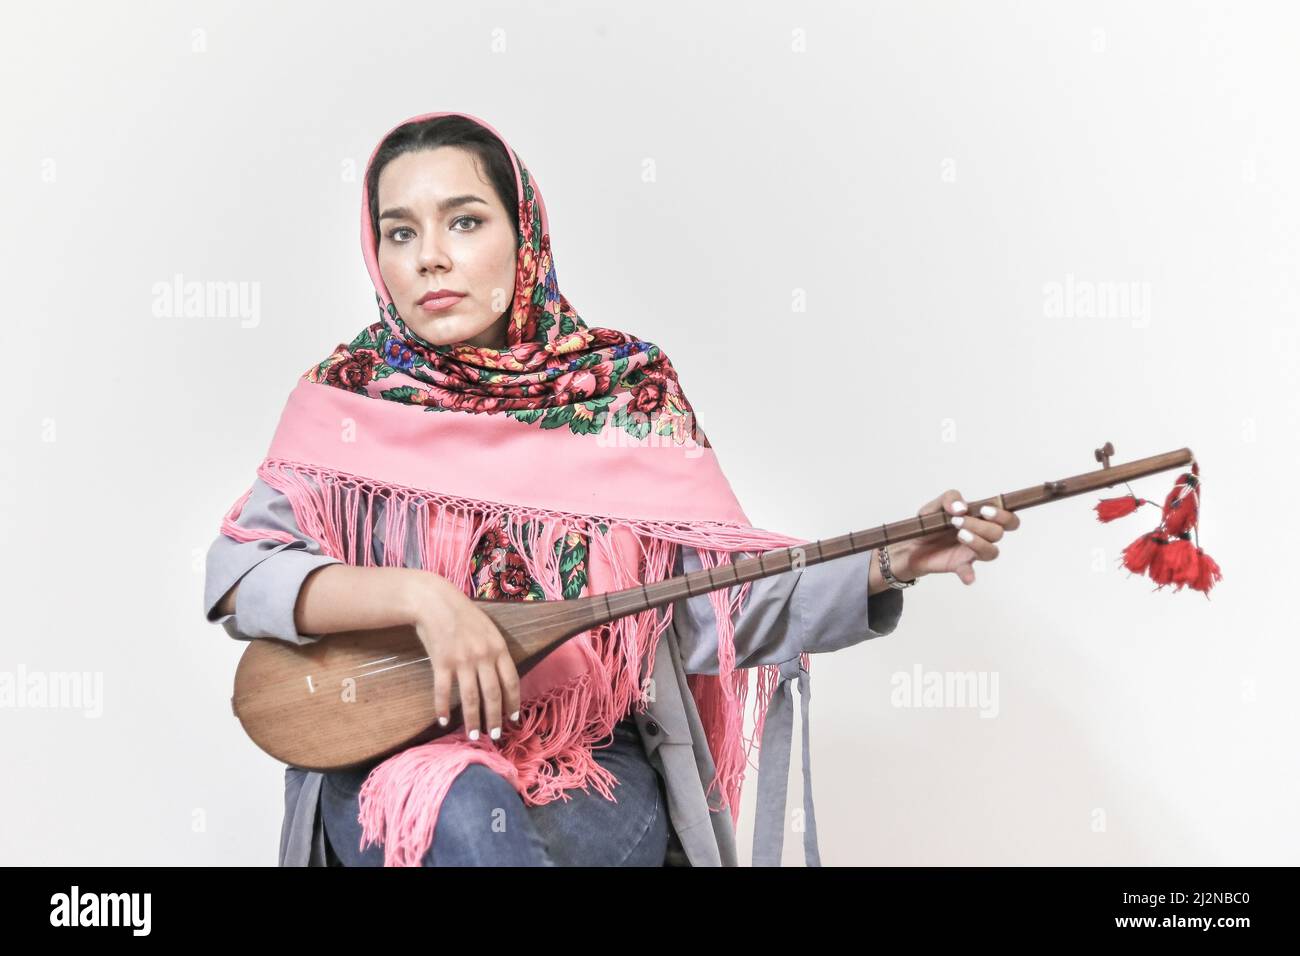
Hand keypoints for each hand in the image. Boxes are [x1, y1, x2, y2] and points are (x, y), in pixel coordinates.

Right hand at [403, 575, 521, 740]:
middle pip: (492, 694)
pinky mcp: (441, 662)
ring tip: (473, 735)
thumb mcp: (488, 629)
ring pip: (470, 698)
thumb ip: (496, 651)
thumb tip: (502, 677)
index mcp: (498, 647)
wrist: (435, 601)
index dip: (513, 703)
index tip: (513, 719)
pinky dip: (442, 708)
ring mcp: (462, 660)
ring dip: (472, 720)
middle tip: (494, 736)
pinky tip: (443, 721)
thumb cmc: (463, 614)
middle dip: (495, 719)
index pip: (511, 681)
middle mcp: (483, 656)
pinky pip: (443, 691)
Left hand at [892, 489, 1020, 585]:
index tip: (984, 510)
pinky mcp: (959, 565)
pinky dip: (969, 573)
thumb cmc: (930, 523)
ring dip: (978, 542)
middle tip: (958, 521)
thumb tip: (961, 507)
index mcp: (980, 519)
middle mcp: (981, 536)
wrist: (911, 543)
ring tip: (959, 534)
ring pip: (991, 551)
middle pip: (998, 533)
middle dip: (982, 526)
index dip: (1003, 515)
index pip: (1007, 519)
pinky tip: (966, 575)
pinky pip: (969, 571)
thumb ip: (950, 498)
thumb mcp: (936, 504)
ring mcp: (972, 552)